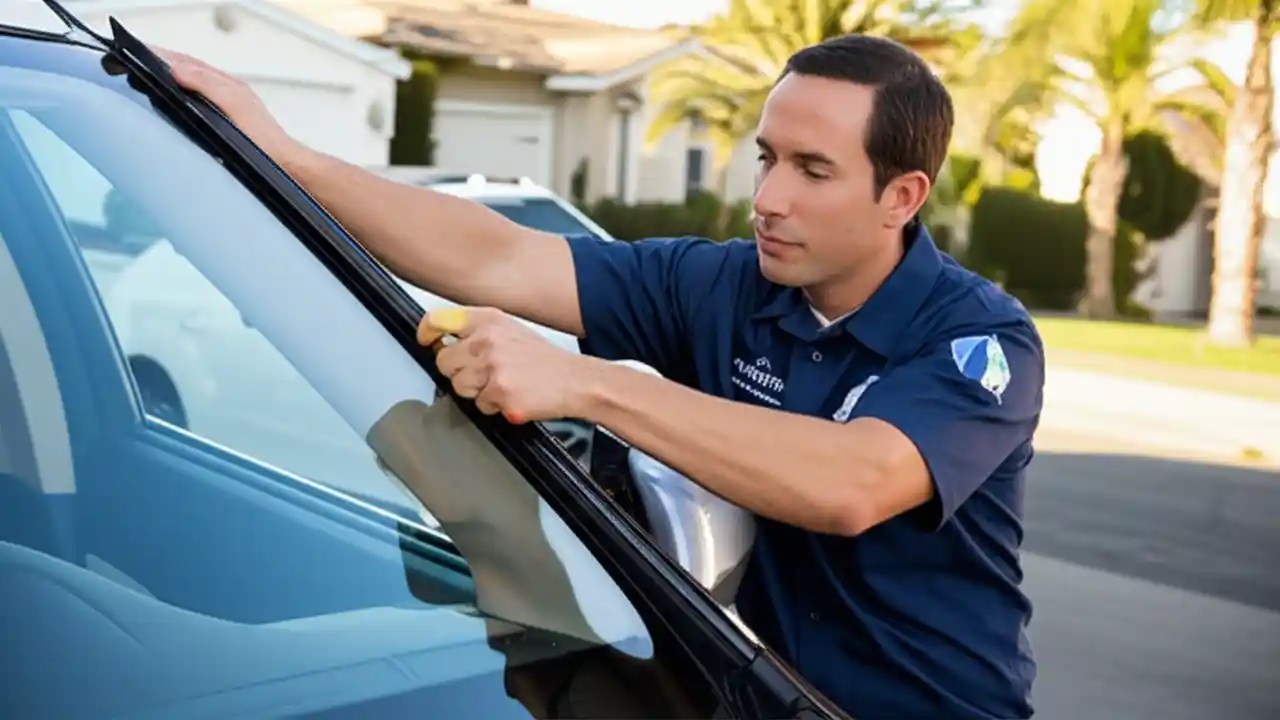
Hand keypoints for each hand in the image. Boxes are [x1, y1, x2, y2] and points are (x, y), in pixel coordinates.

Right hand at [151, 47, 299, 157]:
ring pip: (193, 86)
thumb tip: (177, 69)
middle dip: (164, 63)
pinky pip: (199, 103)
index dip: (164, 55)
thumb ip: (207, 84)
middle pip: (189, 70)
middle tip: (139, 60)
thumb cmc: (263, 139)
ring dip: (172, 79)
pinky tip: (175, 105)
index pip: (188, 62)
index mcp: (227, 84)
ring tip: (150, 76)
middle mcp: (227, 92)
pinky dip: (182, 98)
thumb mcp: (233, 104)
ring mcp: (227, 107)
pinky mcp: (226, 124)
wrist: (283, 163)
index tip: (140, 50)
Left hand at [417, 308, 593, 423]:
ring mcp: (492, 367)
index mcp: (489, 321)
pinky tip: (513, 396)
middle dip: (459, 373)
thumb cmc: (544, 360)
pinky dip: (495, 406)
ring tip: (502, 385)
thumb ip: (478, 333)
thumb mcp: (510, 331)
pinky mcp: (499, 392)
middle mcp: (487, 340)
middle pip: (443, 361)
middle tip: (483, 374)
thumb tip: (443, 341)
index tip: (426, 341)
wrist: (576, 381)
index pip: (439, 319)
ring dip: (477, 392)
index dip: (427, 332)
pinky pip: (480, 405)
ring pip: (459, 386)